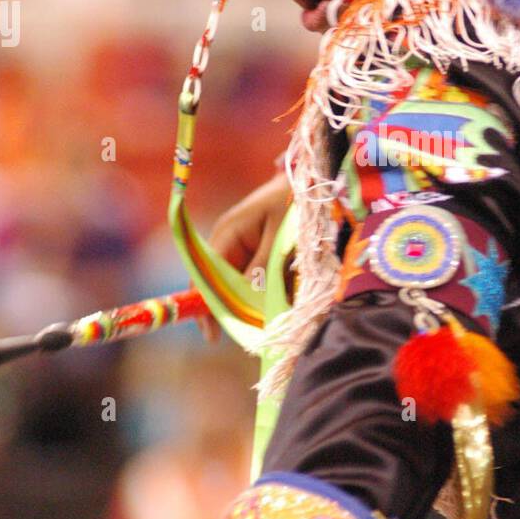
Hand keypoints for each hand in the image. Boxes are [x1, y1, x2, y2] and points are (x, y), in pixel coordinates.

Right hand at [198, 170, 291, 342]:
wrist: (313, 184)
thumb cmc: (295, 202)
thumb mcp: (281, 235)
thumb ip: (263, 266)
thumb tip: (247, 298)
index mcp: (228, 233)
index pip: (206, 274)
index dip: (206, 304)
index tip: (212, 333)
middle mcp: (230, 243)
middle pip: (221, 285)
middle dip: (234, 310)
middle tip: (251, 334)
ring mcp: (244, 250)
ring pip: (240, 287)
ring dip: (254, 304)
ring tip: (274, 319)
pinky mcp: (261, 255)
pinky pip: (258, 280)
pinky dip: (269, 293)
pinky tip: (286, 300)